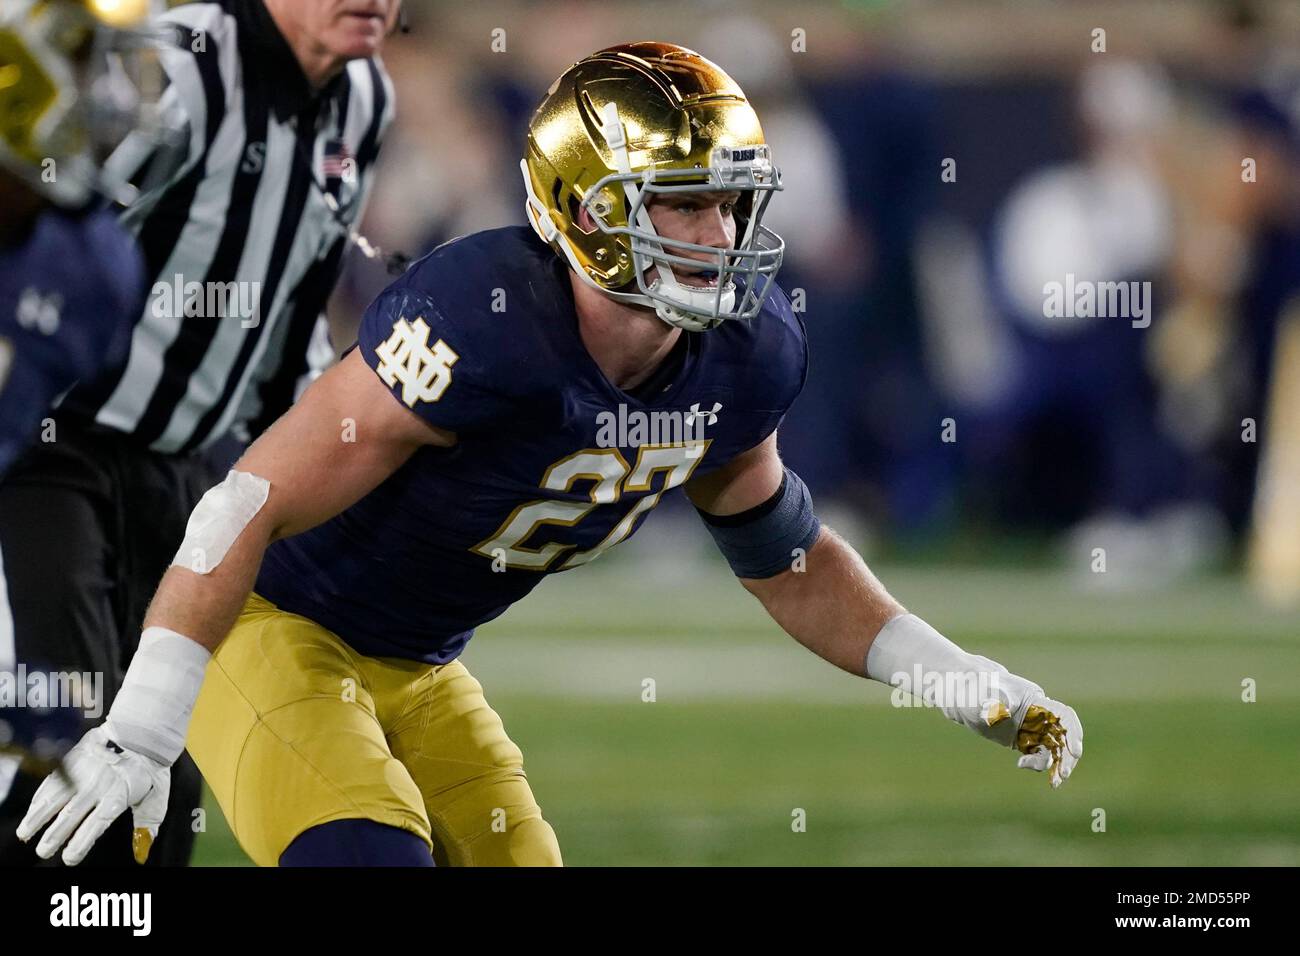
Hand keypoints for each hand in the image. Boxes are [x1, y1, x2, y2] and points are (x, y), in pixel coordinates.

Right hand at [16, 725, 169, 864]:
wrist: (142, 733)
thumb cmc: (149, 770)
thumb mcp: (157, 796)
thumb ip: (147, 823)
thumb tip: (142, 853)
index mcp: (118, 796)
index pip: (96, 825)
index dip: (81, 843)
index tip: (69, 858)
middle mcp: (98, 785)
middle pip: (71, 815)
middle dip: (54, 836)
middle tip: (42, 851)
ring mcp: (84, 771)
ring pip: (56, 797)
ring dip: (38, 817)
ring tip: (25, 833)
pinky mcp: (74, 759)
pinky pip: (53, 779)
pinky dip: (40, 796)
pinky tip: (33, 809)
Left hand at [984, 692, 1082, 788]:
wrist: (971, 697)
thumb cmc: (983, 690)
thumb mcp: (988, 694)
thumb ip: (995, 704)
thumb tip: (997, 713)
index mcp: (1038, 702)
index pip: (1065, 715)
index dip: (1074, 733)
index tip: (1075, 751)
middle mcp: (1041, 717)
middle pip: (1064, 736)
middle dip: (1067, 756)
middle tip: (1064, 773)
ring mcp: (1034, 730)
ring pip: (1054, 749)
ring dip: (1057, 765)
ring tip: (1054, 783)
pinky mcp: (1026, 742)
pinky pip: (1039, 755)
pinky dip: (1038, 764)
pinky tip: (1023, 764)